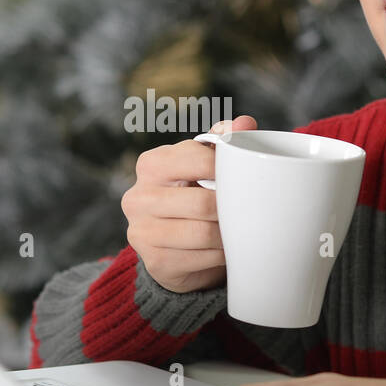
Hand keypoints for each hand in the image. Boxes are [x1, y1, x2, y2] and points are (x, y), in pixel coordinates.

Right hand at [122, 114, 257, 293]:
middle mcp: (138, 197)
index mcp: (151, 164)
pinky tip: (224, 250)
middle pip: (202, 202)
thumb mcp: (203, 165)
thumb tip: (245, 123)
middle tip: (247, 210)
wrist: (174, 248)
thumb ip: (223, 141)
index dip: (228, 169)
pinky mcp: (155, 262)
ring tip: (238, 230)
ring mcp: (142, 232)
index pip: (197, 158)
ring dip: (228, 234)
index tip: (246, 177)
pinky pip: (201, 259)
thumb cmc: (192, 196)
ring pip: (203, 233)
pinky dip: (220, 256)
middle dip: (230, 209)